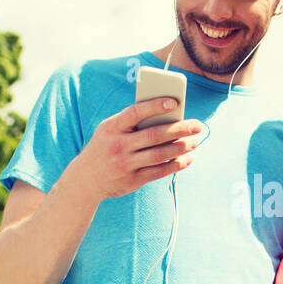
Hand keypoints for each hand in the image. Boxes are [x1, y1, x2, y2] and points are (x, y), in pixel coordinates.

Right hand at [75, 98, 203, 200]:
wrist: (85, 179)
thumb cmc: (104, 147)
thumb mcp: (109, 130)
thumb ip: (132, 122)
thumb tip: (167, 115)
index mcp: (112, 127)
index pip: (136, 112)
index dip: (155, 106)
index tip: (175, 102)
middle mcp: (118, 146)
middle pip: (154, 135)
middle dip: (179, 129)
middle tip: (197, 125)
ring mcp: (125, 164)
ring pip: (159, 154)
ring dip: (181, 147)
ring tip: (195, 142)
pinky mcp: (132, 181)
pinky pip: (159, 171)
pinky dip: (176, 164)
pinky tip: (187, 158)